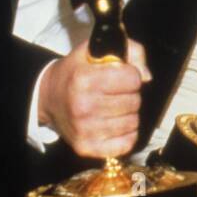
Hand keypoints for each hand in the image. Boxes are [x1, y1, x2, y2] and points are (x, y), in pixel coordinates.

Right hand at [38, 39, 151, 158]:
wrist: (49, 96)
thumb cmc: (77, 71)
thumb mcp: (97, 49)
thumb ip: (130, 50)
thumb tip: (147, 76)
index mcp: (84, 79)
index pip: (132, 79)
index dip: (132, 75)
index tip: (122, 75)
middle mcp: (83, 106)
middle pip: (134, 101)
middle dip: (131, 94)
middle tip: (116, 92)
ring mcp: (84, 129)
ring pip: (133, 122)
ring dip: (129, 113)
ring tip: (114, 107)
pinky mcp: (86, 147)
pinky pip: (126, 143)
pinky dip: (127, 133)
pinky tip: (116, 123)